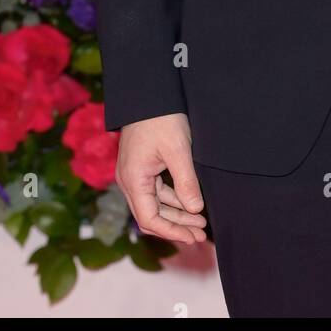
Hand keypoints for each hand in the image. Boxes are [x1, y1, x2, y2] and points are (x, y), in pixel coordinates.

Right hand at [116, 112, 207, 245]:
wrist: (148, 93)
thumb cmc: (161, 118)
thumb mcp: (178, 150)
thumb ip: (186, 182)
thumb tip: (195, 210)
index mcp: (134, 180)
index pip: (149, 219)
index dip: (172, 231)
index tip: (193, 237)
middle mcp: (129, 180)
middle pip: (151, 215)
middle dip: (176, 226)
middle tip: (201, 235)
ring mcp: (134, 173)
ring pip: (155, 204)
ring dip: (176, 214)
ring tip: (201, 222)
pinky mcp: (141, 166)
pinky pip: (156, 191)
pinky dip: (172, 199)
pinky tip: (190, 203)